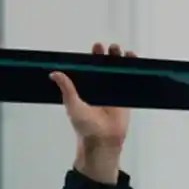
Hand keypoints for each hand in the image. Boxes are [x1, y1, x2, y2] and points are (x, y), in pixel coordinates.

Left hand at [50, 42, 135, 184]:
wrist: (102, 141)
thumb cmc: (85, 126)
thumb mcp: (73, 105)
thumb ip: (67, 89)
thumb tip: (54, 73)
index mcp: (87, 87)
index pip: (91, 67)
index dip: (94, 56)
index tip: (96, 47)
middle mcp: (101, 87)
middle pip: (107, 66)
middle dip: (109, 54)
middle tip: (111, 48)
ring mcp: (114, 92)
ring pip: (119, 71)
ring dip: (122, 60)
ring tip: (123, 52)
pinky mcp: (126, 98)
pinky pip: (131, 82)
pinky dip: (134, 71)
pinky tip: (135, 61)